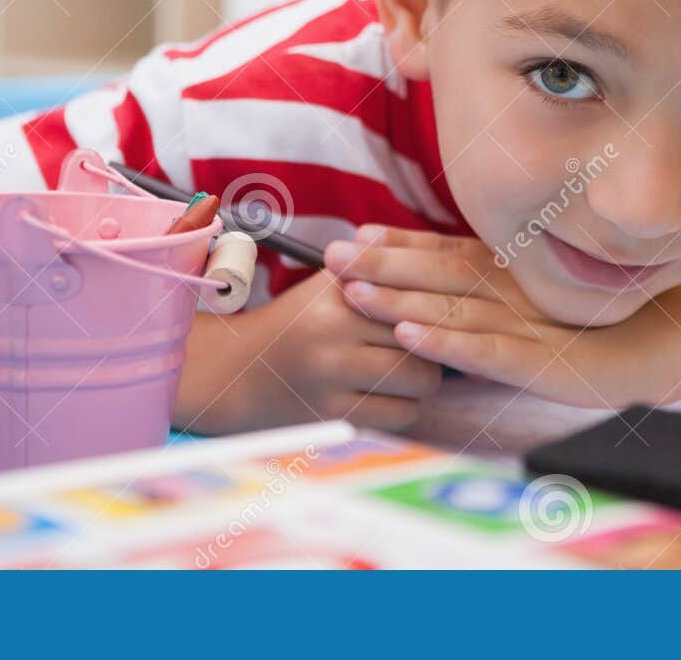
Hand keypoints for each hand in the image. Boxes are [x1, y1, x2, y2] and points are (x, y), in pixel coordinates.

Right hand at [209, 265, 442, 432]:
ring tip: (410, 370)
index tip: (442, 311)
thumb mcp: (330, 283)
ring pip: (419, 378)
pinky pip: (402, 414)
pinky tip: (391, 396)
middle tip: (427, 344)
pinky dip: (405, 407)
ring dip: (423, 377)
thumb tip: (439, 264)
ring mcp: (331, 374)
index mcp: (337, 288)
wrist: (238, 372)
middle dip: (433, 342)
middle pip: (422, 334)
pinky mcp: (333, 415)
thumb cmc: (299, 323)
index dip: (433, 305)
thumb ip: (379, 268)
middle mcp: (332, 327)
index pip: (412, 293)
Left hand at [325, 226, 680, 409]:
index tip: (357, 235)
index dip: (400, 245)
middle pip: (437, 273)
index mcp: (516, 273)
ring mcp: (529, 322)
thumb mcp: (554, 297)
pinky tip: (410, 334)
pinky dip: (446, 341)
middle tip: (329, 254)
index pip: (448, 253)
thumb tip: (462, 285)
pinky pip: (486, 349)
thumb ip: (511, 287)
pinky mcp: (544, 359)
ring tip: (350, 291)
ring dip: (398, 298)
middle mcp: (516, 289)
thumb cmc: (616, 317)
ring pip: (451, 306)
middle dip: (380, 264)